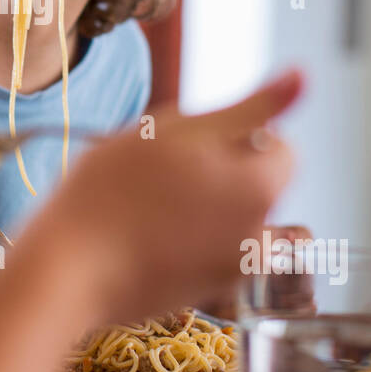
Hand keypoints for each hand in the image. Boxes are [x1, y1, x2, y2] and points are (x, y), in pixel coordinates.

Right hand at [43, 69, 303, 324]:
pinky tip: (138, 234)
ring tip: (143, 204)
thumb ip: (251, 106)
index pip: (279, 145)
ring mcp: (232, 273)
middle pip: (253, 183)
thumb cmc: (115, 191)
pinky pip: (205, 249)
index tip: (184, 144)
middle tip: (157, 170)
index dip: (235, 136)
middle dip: (218, 171)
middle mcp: (261, 238)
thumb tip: (303, 76)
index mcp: (262, 191)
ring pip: (227, 215)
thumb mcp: (182, 129)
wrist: (67, 271)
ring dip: (199, 204)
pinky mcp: (203, 295)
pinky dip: (182, 238)